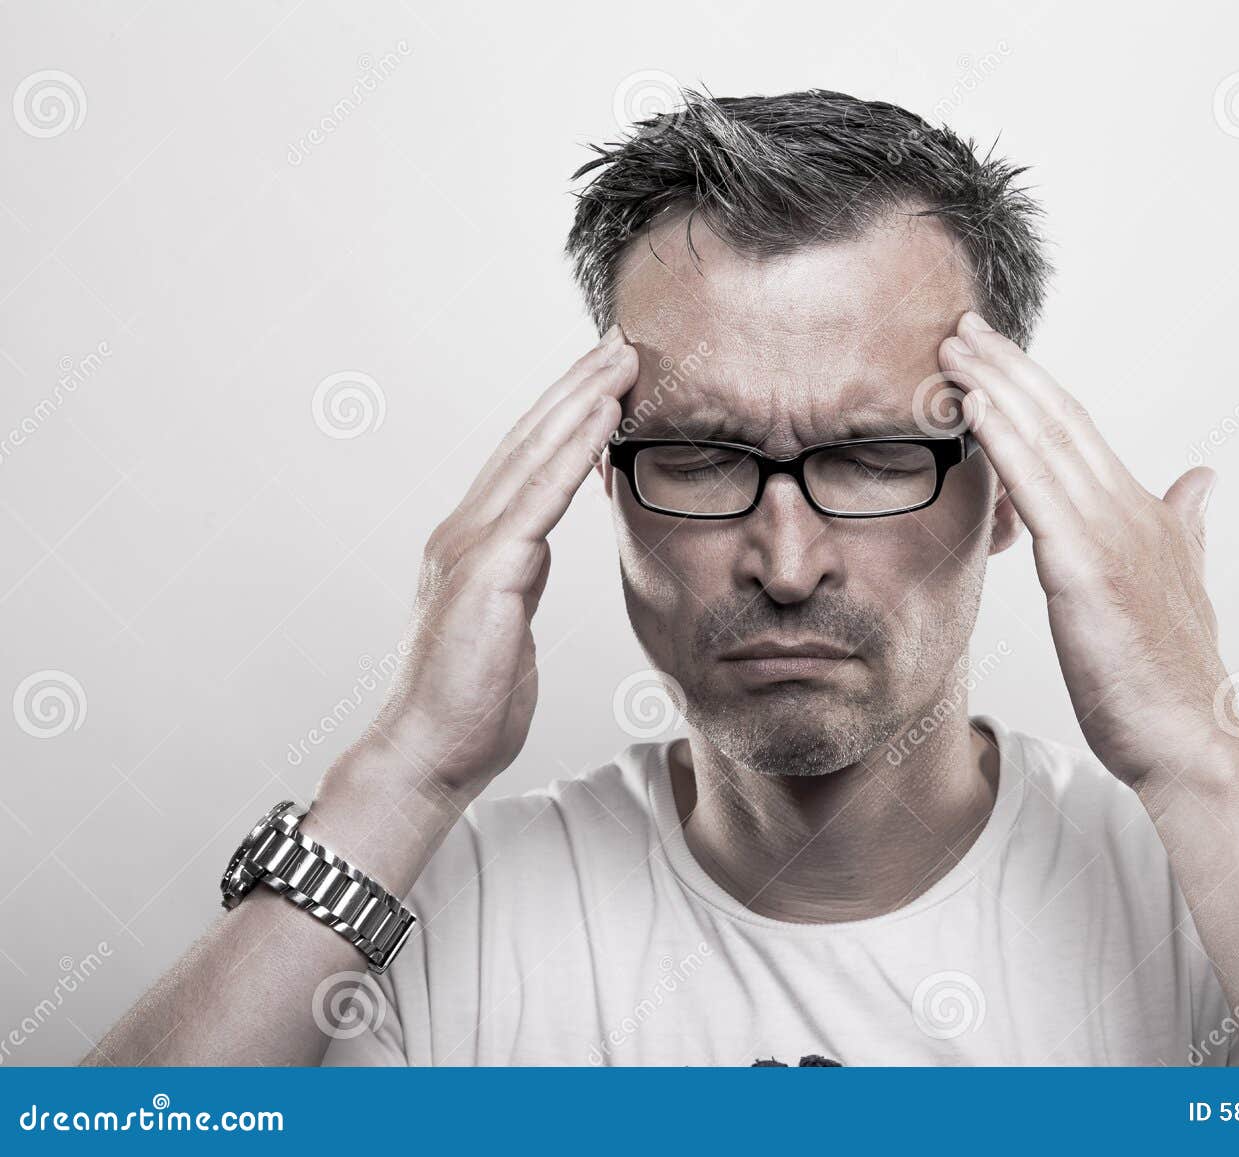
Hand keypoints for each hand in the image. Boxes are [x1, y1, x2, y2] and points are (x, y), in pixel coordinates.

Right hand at [355, 327, 635, 804]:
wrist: (433, 753)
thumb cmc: (472, 703)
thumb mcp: (508, 625)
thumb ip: (519, 582)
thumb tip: (535, 557)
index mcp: (472, 544)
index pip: (524, 462)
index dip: (563, 415)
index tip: (604, 378)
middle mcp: (464, 531)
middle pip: (528, 440)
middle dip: (576, 386)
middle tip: (621, 341)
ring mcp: (470, 546)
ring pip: (534, 453)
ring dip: (582, 399)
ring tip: (623, 358)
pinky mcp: (484, 571)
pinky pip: (539, 496)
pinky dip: (573, 449)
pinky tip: (604, 415)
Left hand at [938, 311, 1238, 792]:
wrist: (1191, 739)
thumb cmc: (1171, 676)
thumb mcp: (1181, 583)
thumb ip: (1187, 526)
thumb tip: (1203, 477)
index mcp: (1140, 513)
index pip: (1079, 430)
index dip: (1035, 385)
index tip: (994, 351)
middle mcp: (1128, 510)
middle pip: (1060, 418)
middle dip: (1008, 368)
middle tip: (961, 326)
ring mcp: (1110, 536)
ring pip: (1047, 440)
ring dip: (997, 388)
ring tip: (954, 348)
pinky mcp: (1089, 569)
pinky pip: (1037, 489)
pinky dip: (1004, 442)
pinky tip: (973, 408)